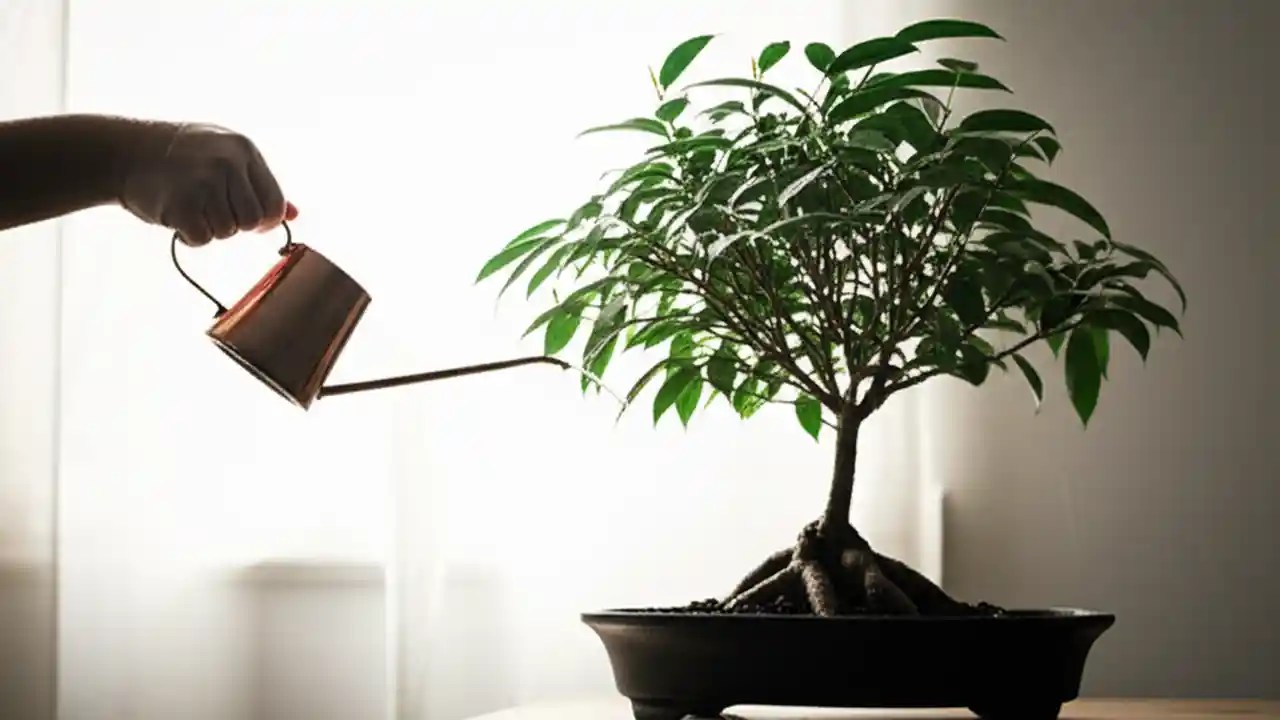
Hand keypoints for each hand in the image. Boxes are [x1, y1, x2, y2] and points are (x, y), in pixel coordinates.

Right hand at [119, 122, 297, 245]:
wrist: (123, 151)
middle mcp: (227, 163)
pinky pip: (202, 239)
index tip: (245, 219)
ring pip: (227, 232)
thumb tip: (294, 214)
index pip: (274, 203)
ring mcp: (204, 182)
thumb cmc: (180, 157)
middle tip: (209, 210)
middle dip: (233, 224)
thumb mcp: (224, 156)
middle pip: (252, 221)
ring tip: (190, 206)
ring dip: (209, 228)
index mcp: (244, 150)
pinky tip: (176, 217)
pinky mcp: (182, 204)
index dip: (263, 219)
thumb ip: (258, 184)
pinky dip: (190, 236)